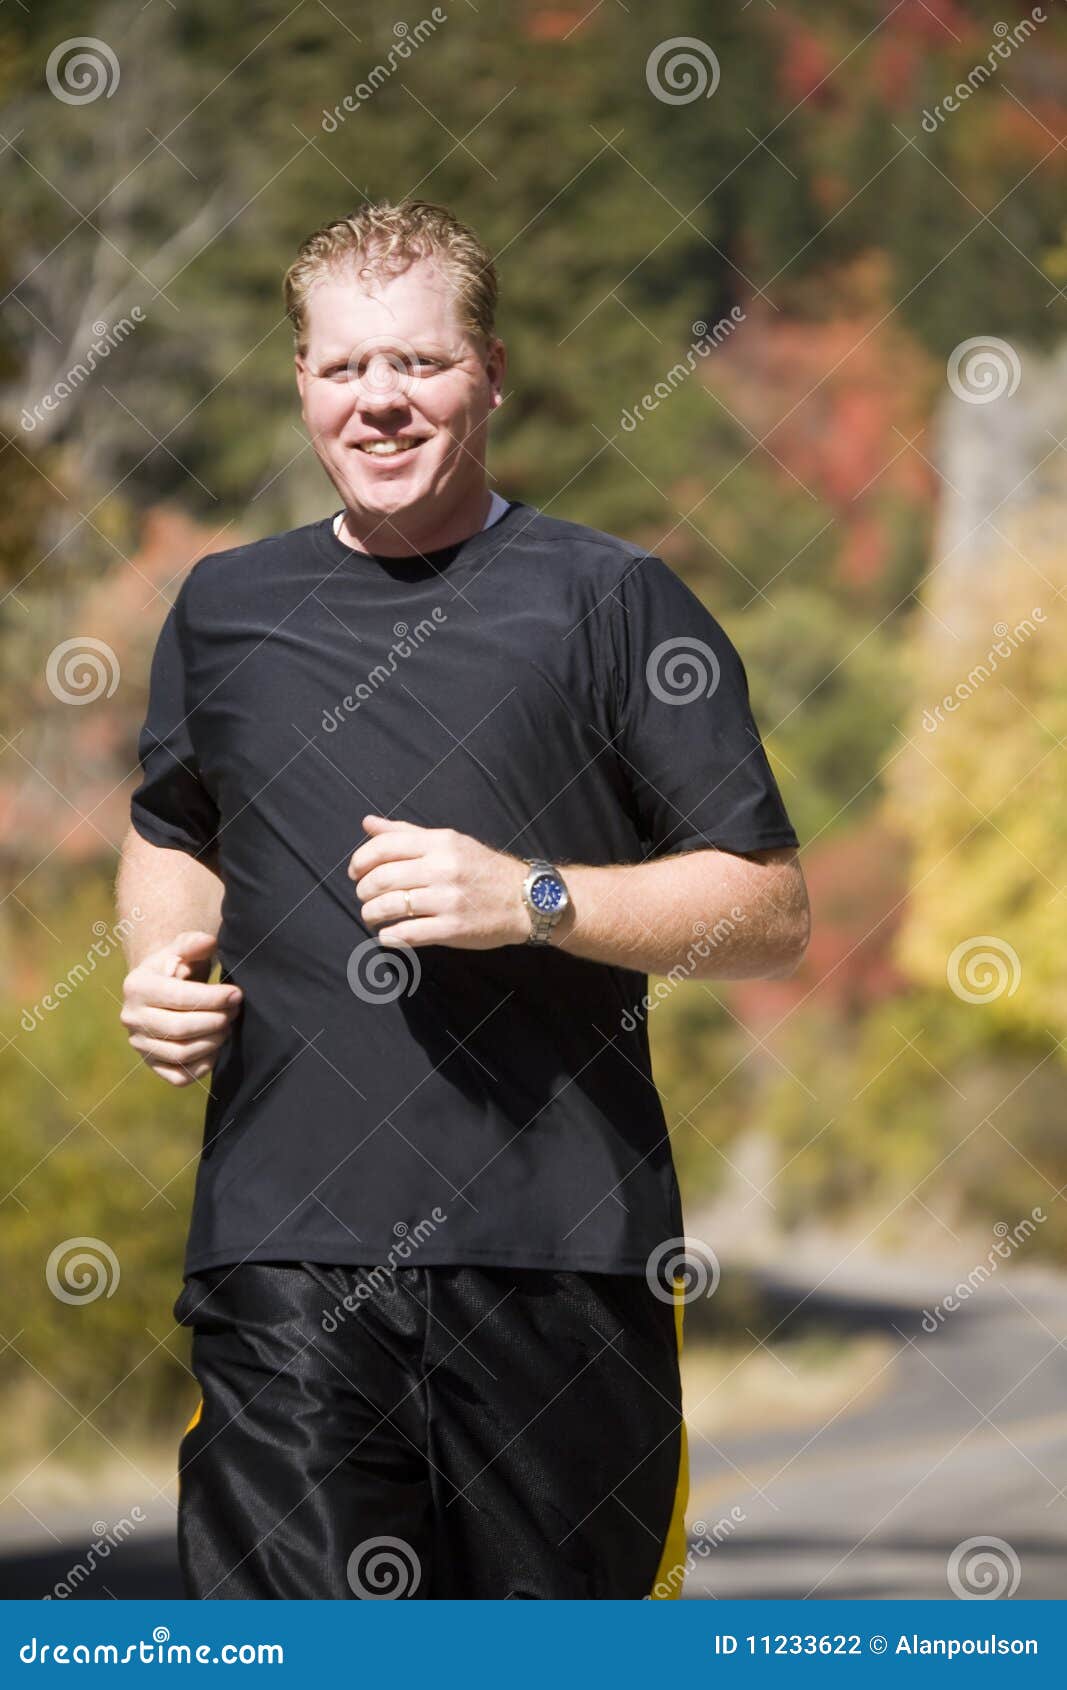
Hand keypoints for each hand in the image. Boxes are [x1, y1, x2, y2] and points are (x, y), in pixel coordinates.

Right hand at [120, 929, 243, 1086]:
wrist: (164, 988)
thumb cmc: (179, 964)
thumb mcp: (184, 947)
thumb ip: (195, 942)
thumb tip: (208, 943)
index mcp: (136, 986)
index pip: (178, 998)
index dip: (212, 998)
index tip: (237, 994)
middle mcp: (131, 1018)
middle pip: (179, 1029)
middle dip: (215, 1020)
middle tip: (235, 1010)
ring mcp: (140, 1044)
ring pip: (181, 1054)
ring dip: (213, 1041)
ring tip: (228, 1025)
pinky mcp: (151, 1064)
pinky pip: (180, 1076)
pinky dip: (203, 1065)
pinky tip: (216, 1046)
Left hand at [348, 815, 528, 949]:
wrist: (526, 899)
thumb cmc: (482, 869)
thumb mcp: (449, 841)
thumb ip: (406, 833)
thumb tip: (367, 823)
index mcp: (439, 843)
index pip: (384, 846)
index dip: (360, 861)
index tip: (355, 874)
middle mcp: (443, 868)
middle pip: (382, 878)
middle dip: (363, 891)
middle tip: (364, 898)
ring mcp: (448, 899)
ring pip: (390, 906)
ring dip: (371, 914)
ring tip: (372, 917)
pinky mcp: (454, 928)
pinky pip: (408, 933)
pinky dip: (390, 936)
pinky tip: (389, 935)